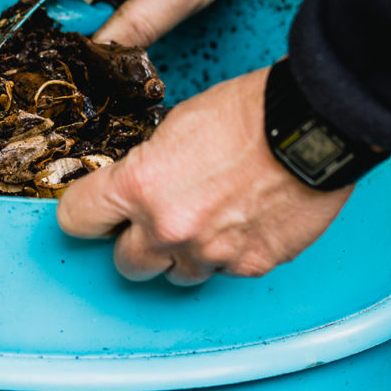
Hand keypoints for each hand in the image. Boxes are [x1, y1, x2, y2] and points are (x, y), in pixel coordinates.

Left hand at [57, 67, 350, 284]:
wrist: (313, 126)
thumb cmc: (250, 114)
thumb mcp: (176, 126)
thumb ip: (147, 168)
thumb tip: (137, 190)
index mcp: (138, 186)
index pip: (77, 219)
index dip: (86, 213)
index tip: (96, 212)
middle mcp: (166, 229)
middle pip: (124, 263)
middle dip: (136, 243)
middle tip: (156, 220)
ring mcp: (208, 254)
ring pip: (174, 276)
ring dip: (182, 254)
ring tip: (207, 219)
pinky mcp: (248, 265)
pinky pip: (222, 272)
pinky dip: (227, 255)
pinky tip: (242, 223)